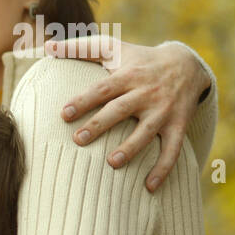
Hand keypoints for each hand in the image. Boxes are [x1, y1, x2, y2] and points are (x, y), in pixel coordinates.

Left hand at [45, 36, 210, 192]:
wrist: (188, 64)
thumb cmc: (138, 59)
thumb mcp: (113, 48)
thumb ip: (80, 48)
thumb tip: (47, 48)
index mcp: (127, 76)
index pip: (103, 88)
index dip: (84, 100)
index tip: (64, 113)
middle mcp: (146, 93)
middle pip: (120, 110)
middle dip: (100, 125)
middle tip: (78, 140)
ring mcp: (163, 111)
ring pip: (146, 131)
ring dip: (131, 148)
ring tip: (112, 163)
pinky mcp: (178, 125)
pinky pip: (172, 149)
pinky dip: (163, 169)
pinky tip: (149, 187)